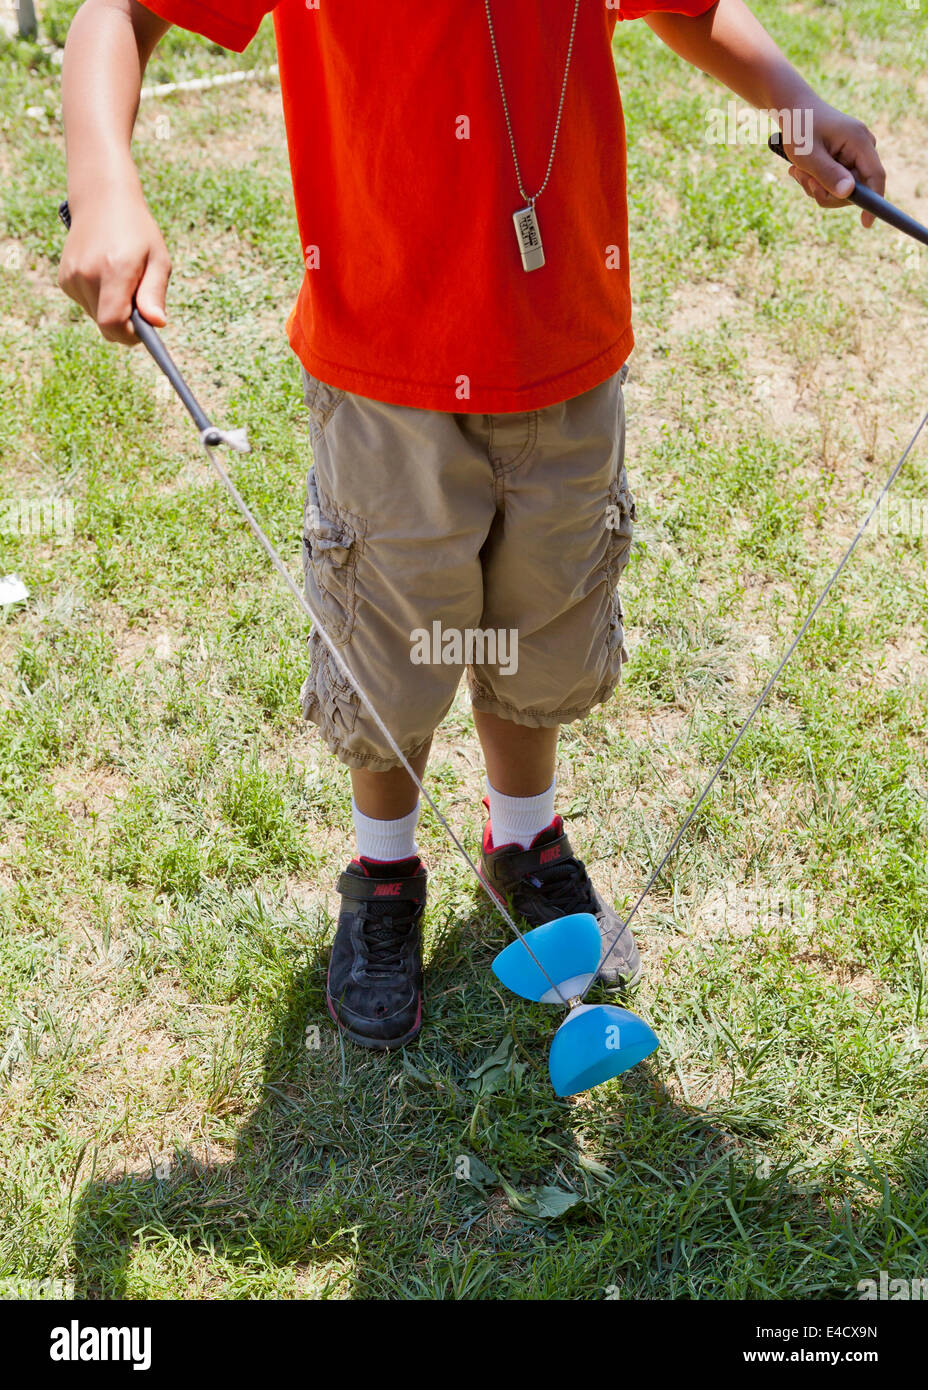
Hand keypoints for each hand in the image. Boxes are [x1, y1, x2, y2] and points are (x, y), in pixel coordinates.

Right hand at [57, 190, 170, 344]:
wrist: (101, 199)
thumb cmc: (137, 231)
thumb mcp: (158, 259)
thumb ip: (155, 293)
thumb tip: (156, 323)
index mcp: (114, 269)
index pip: (112, 324)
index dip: (129, 336)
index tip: (143, 331)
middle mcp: (87, 274)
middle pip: (106, 325)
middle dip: (125, 322)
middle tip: (138, 297)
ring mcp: (71, 276)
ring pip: (97, 317)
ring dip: (112, 310)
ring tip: (121, 279)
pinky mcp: (64, 278)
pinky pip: (87, 305)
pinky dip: (100, 299)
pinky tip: (105, 275)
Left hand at [783, 101, 885, 228]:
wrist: (793, 109)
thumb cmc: (799, 128)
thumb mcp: (808, 155)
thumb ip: (828, 175)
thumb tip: (849, 194)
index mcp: (860, 141)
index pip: (875, 176)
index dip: (873, 201)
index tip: (866, 224)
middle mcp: (863, 147)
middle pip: (855, 189)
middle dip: (826, 192)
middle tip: (802, 180)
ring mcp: (855, 153)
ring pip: (842, 189)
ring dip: (817, 187)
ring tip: (797, 172)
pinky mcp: (846, 159)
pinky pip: (836, 183)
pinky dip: (817, 183)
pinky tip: (802, 171)